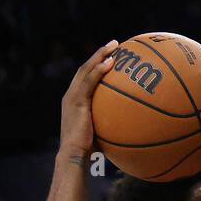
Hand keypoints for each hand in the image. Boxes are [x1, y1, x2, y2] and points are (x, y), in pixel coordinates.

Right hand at [60, 41, 118, 157]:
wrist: (74, 155)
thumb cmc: (88, 151)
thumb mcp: (100, 134)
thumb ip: (110, 126)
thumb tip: (129, 129)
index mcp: (74, 100)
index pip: (85, 78)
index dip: (96, 65)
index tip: (110, 57)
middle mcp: (71, 95)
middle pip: (85, 68)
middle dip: (99, 54)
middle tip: (114, 45)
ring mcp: (72, 97)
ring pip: (86, 70)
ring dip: (100, 56)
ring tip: (114, 46)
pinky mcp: (76, 101)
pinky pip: (89, 81)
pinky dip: (99, 70)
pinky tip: (111, 63)